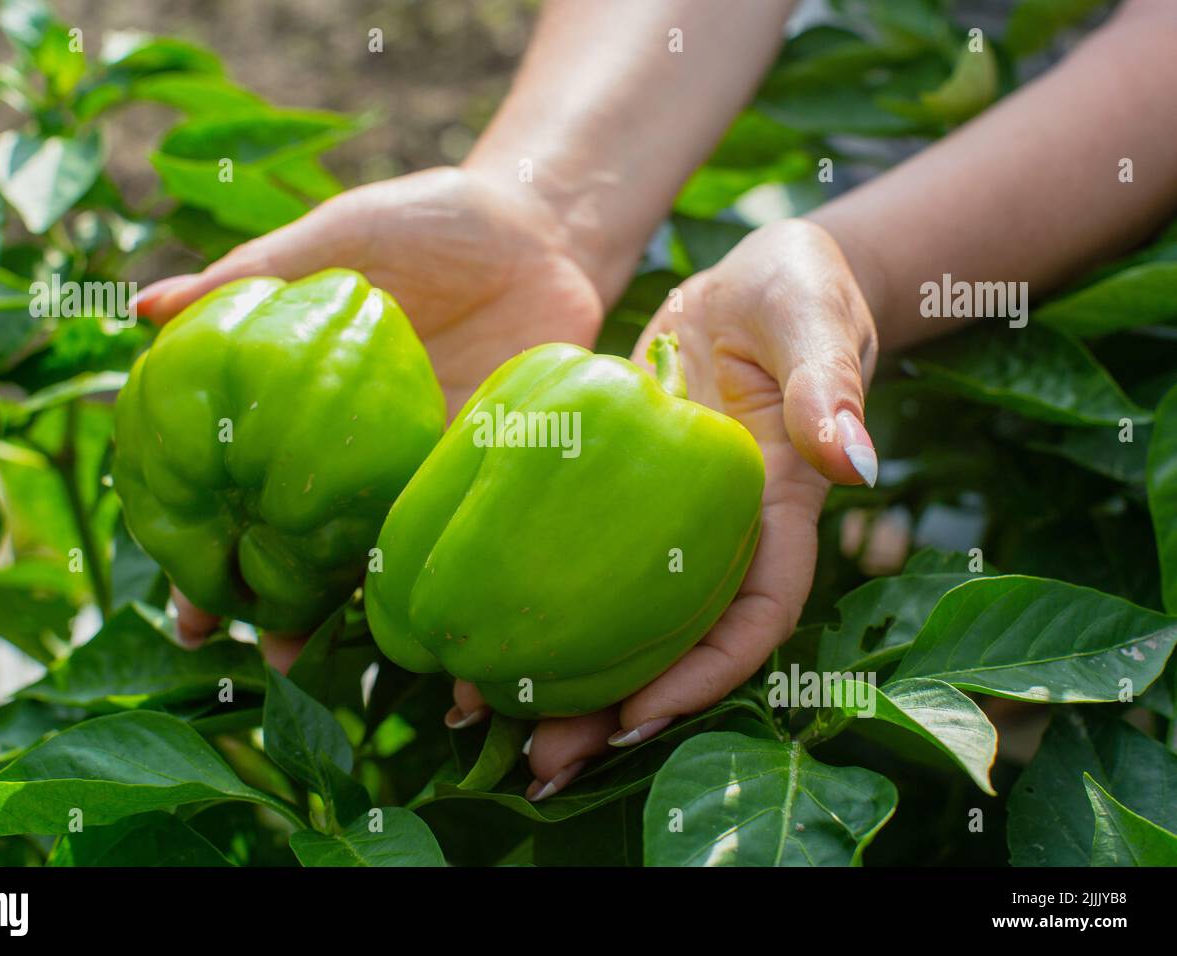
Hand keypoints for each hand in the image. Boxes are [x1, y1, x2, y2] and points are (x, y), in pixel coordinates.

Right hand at [132, 165, 608, 656]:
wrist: (541, 231)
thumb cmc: (427, 226)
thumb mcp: (338, 239)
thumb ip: (254, 275)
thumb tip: (145, 307)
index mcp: (306, 403)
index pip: (238, 485)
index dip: (203, 540)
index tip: (181, 594)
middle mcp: (357, 451)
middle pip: (299, 542)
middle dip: (268, 600)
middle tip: (241, 646)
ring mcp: (420, 467)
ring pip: (371, 555)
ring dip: (344, 612)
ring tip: (307, 659)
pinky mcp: (483, 467)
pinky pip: (450, 529)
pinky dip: (429, 575)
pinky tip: (412, 627)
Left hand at [452, 219, 880, 799]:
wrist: (747, 283)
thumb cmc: (798, 293)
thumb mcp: (815, 321)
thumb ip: (830, 385)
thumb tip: (852, 458)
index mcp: (776, 511)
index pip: (754, 618)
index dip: (706, 677)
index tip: (641, 717)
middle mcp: (717, 535)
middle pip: (671, 644)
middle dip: (615, 709)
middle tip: (545, 763)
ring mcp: (662, 521)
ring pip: (615, 616)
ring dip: (558, 673)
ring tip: (480, 714)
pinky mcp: (613, 492)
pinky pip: (571, 554)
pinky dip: (526, 591)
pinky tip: (465, 619)